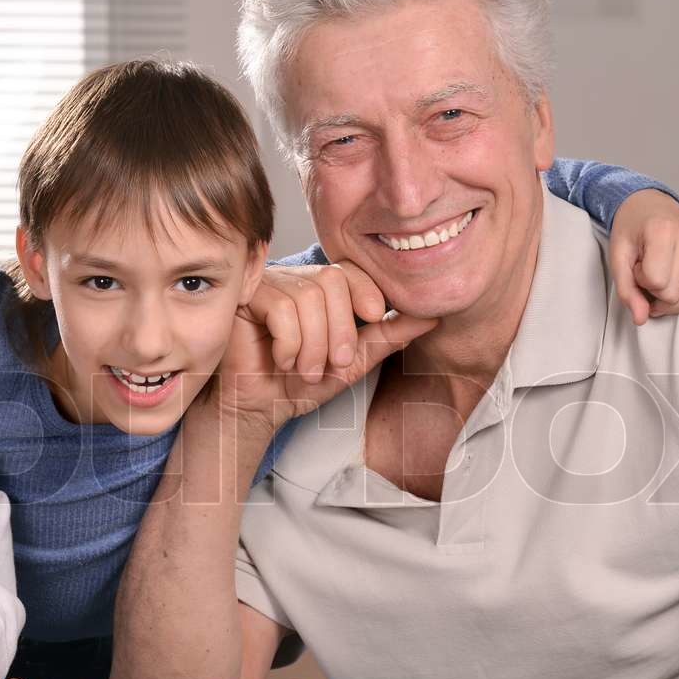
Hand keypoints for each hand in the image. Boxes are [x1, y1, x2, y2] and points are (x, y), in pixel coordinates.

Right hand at [215, 275, 437, 430]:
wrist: (258, 408)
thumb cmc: (298, 385)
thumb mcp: (353, 362)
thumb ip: (388, 336)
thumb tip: (434, 317)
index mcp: (319, 288)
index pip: (350, 270)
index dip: (366, 290)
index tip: (374, 316)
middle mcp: (293, 279)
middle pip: (331, 281)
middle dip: (339, 330)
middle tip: (333, 365)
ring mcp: (267, 285)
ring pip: (307, 297)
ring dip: (313, 344)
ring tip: (303, 371)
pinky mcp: (244, 297)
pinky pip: (279, 307)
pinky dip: (289, 342)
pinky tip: (281, 359)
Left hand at [608, 190, 678, 323]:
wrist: (648, 205)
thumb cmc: (632, 231)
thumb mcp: (618, 257)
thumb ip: (626, 290)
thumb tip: (641, 319)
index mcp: (662, 231)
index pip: (657, 282)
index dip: (642, 283)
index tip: (638, 269)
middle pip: (677, 292)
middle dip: (658, 296)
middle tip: (649, 280)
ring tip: (666, 290)